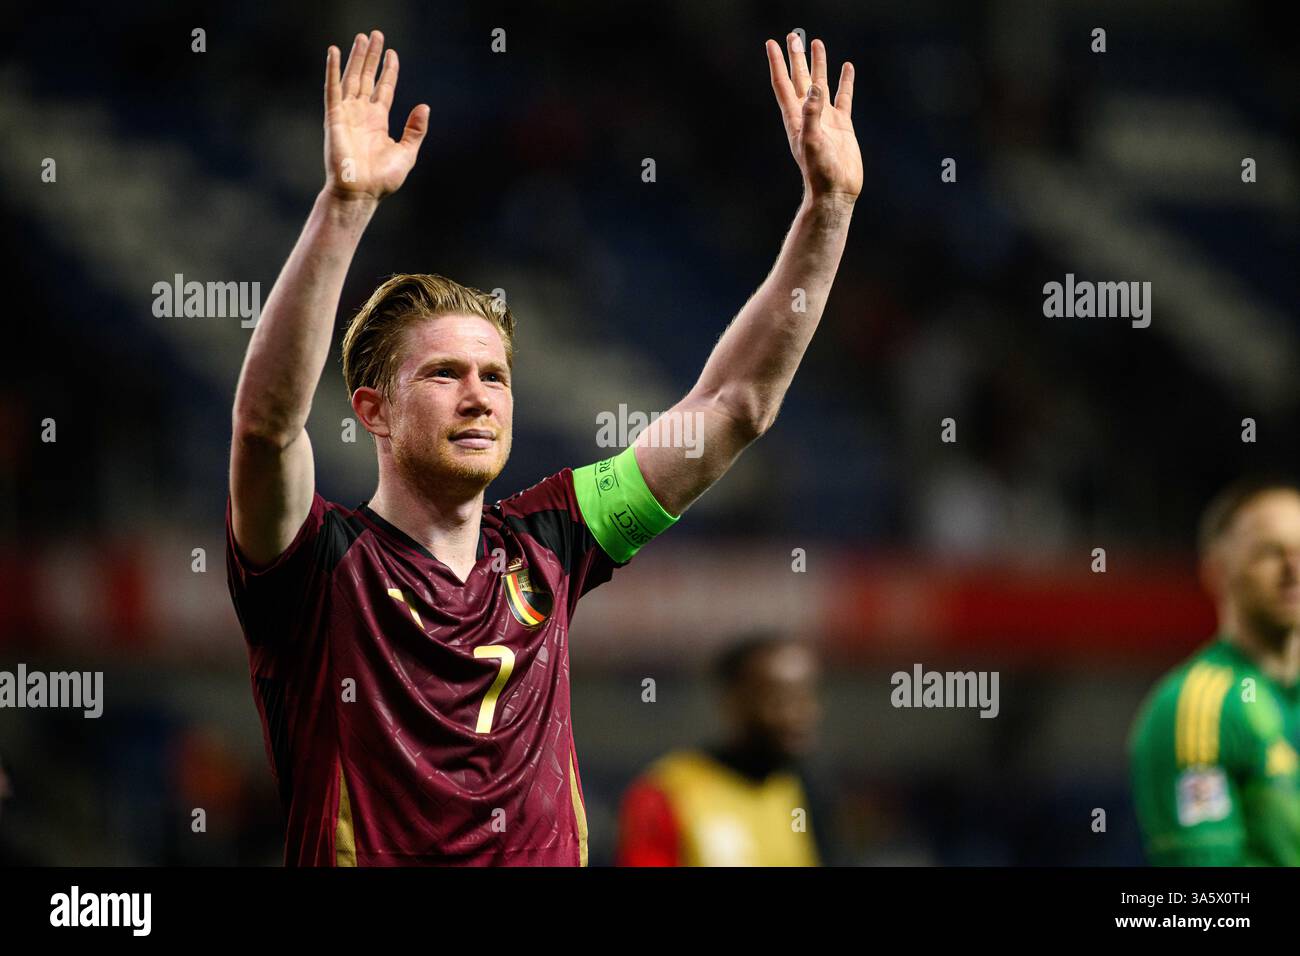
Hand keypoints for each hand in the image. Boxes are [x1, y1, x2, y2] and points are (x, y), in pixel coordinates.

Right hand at [323, 30, 428, 201]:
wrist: (360, 193)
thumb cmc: (382, 179)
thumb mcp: (407, 153)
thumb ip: (415, 130)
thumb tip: (424, 106)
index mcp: (378, 122)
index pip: (384, 89)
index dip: (388, 70)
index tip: (392, 53)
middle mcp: (362, 114)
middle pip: (367, 78)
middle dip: (372, 57)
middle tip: (375, 35)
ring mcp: (347, 114)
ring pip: (352, 78)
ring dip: (356, 57)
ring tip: (361, 37)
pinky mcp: (334, 117)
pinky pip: (332, 89)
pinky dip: (333, 70)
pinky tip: (335, 52)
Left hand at [766, 34, 861, 204]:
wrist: (836, 192)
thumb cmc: (820, 172)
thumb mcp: (813, 141)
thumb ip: (813, 113)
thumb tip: (815, 86)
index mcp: (796, 117)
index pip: (783, 84)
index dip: (777, 63)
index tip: (772, 43)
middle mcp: (808, 114)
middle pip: (799, 79)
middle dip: (796, 58)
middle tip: (794, 36)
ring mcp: (825, 118)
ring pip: (821, 83)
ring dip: (818, 64)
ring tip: (817, 43)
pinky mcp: (842, 125)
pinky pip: (843, 97)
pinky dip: (845, 81)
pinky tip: (847, 68)